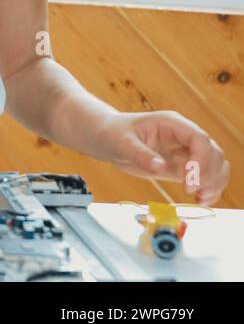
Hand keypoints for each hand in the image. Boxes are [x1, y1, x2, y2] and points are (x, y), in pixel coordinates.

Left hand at [94, 111, 230, 204]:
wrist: (107, 138)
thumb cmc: (113, 134)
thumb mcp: (121, 143)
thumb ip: (140, 154)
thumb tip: (160, 167)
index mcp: (172, 124)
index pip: (199, 139)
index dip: (199, 160)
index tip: (186, 180)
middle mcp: (183, 136)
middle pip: (213, 153)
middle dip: (207, 174)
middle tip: (190, 191)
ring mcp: (185, 151)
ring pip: (215, 165)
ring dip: (214, 182)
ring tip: (200, 198)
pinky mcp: (182, 166)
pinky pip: (205, 176)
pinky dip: (209, 188)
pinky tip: (201, 200)